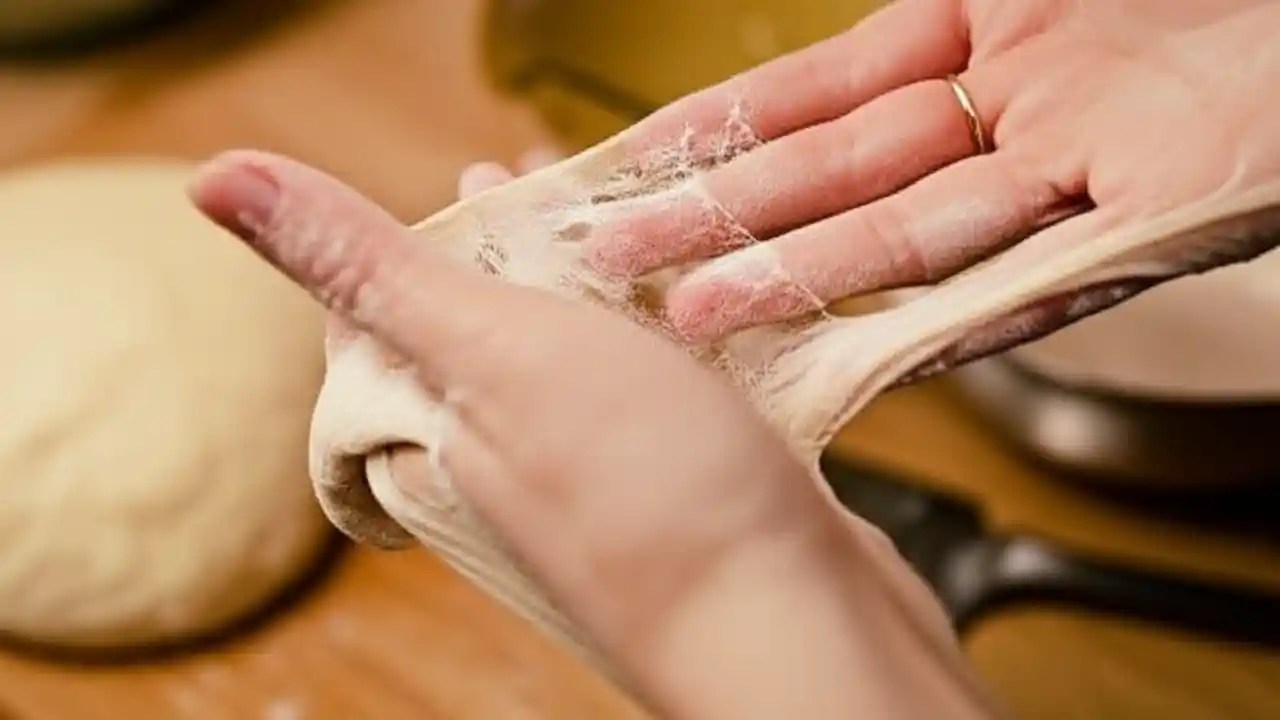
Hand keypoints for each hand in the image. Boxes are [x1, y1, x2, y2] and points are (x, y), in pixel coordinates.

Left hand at [189, 152, 993, 718]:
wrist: (796, 631)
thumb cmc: (647, 505)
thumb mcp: (492, 353)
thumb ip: (370, 269)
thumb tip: (222, 181)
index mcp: (424, 439)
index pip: (383, 315)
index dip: (426, 235)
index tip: (478, 174)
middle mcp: (492, 467)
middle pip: (479, 328)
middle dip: (516, 248)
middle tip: (560, 183)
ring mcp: (582, 480)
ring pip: (568, 355)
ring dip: (591, 283)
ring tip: (631, 224)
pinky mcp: (661, 486)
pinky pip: (641, 388)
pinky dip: (657, 333)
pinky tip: (694, 306)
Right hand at [587, 0, 1279, 355]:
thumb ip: (917, 0)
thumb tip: (813, 20)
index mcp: (972, 18)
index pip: (806, 90)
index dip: (707, 133)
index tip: (618, 174)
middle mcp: (1006, 102)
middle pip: (833, 172)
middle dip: (717, 218)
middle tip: (612, 265)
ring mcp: (1074, 164)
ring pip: (908, 234)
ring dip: (801, 278)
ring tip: (700, 318)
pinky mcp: (1156, 216)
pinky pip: (1041, 276)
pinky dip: (952, 312)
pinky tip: (861, 348)